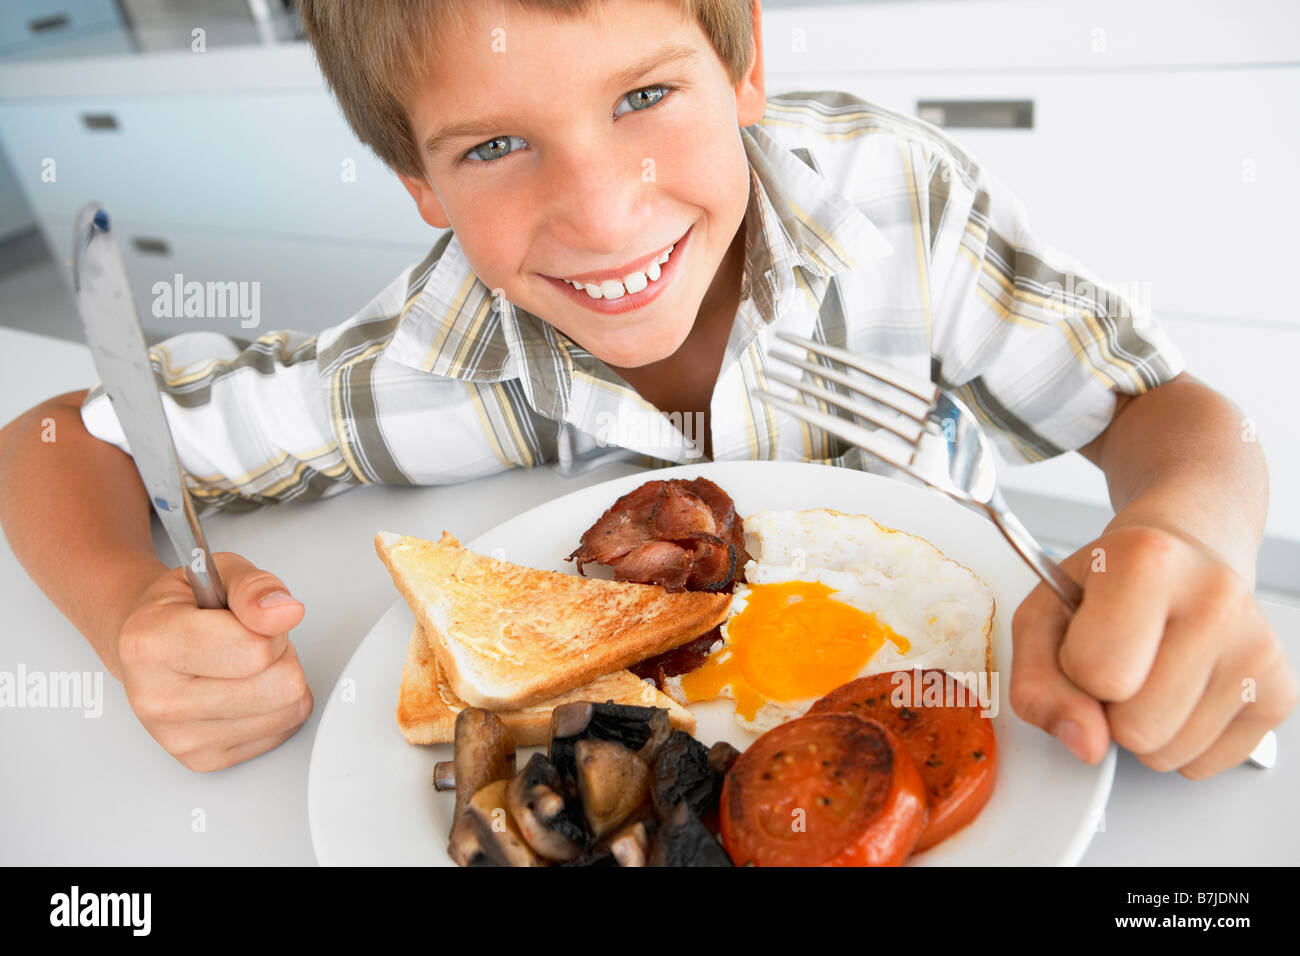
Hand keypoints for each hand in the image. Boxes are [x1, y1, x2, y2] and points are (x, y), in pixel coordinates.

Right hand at [114, 552, 312, 771]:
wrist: (146, 643)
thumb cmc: (183, 607)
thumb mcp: (220, 572)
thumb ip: (255, 586)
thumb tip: (285, 613)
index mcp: (151, 642)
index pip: (254, 650)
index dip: (269, 627)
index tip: (246, 618)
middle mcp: (157, 698)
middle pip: (281, 686)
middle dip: (279, 655)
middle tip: (248, 642)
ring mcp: (177, 738)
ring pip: (288, 710)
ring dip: (279, 680)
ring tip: (243, 664)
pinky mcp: (203, 760)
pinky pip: (282, 731)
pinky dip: (274, 707)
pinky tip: (243, 690)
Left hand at [1010, 525, 1296, 778]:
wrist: (1184, 556)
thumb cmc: (1108, 584)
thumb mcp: (1042, 615)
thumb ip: (1036, 683)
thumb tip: (1085, 744)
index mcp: (1148, 561)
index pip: (1098, 672)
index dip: (1075, 671)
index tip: (1087, 637)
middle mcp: (1215, 599)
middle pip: (1137, 727)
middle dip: (1110, 708)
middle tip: (1119, 660)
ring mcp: (1257, 647)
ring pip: (1169, 754)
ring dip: (1144, 727)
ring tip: (1149, 671)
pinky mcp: (1281, 691)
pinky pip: (1204, 764)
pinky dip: (1180, 739)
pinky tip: (1181, 687)